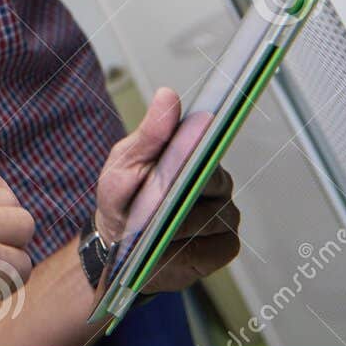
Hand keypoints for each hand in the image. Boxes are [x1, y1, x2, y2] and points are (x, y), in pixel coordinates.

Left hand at [92, 87, 240, 294]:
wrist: (119, 246)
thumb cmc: (123, 198)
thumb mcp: (124, 163)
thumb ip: (149, 134)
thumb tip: (167, 95)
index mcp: (195, 153)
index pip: (209, 141)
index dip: (202, 143)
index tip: (190, 148)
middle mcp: (217, 181)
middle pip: (211, 182)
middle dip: (178, 193)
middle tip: (150, 204)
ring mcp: (225, 212)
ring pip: (212, 217)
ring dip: (178, 226)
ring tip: (150, 230)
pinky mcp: (226, 244)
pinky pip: (217, 246)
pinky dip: (190, 250)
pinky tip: (168, 249)